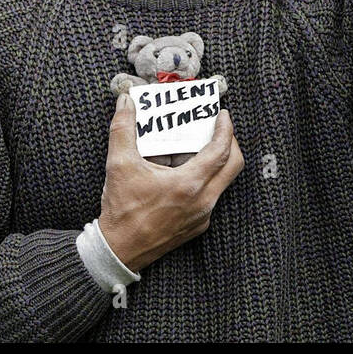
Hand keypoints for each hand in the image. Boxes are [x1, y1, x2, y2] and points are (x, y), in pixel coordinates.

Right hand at [98, 93, 244, 271]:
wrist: (119, 250)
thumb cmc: (121, 211)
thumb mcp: (119, 165)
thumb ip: (123, 129)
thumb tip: (125, 103)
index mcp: (188, 185)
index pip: (221, 151)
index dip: (225, 130)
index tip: (223, 115)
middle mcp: (202, 201)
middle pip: (233, 166)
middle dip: (230, 143)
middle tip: (218, 129)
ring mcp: (202, 215)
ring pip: (224, 182)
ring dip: (218, 162)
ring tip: (202, 146)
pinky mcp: (197, 225)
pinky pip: (212, 197)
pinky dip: (207, 179)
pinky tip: (187, 172)